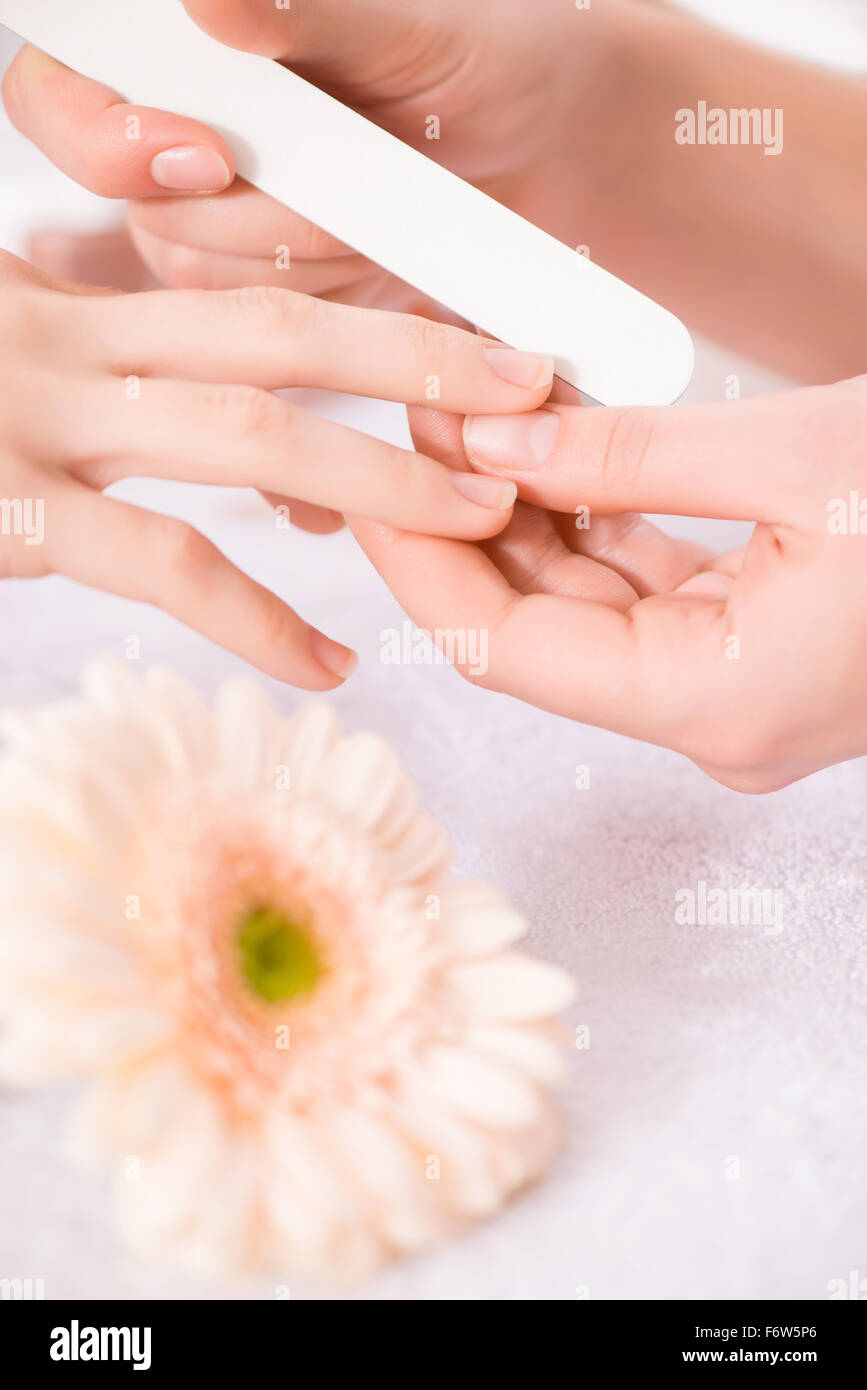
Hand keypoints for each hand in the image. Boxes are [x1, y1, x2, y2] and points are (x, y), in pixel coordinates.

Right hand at [0, 251, 553, 685]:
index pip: (240, 296)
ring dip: (383, 479)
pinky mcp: (14, 512)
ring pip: (250, 433)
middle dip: (417, 362)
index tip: (462, 340)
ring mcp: (39, 424)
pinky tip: (332, 667)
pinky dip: (258, 621)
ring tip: (487, 518)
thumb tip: (150, 357)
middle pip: (276, 338)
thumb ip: (74, 342)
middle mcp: (65, 346)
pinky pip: (165, 563)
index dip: (360, 313)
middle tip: (531, 386)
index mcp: (70, 306)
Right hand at [2, 0, 596, 306]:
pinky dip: (332, 313)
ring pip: (210, 288)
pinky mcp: (262, 299)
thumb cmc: (468, 58)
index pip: (62, 99)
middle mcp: (169, 144)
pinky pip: (261, 336)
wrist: (537, 151)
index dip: (112, 139)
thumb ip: (302, 7)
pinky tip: (374, 260)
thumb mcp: (396, 20)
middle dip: (264, 214)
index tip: (210, 155)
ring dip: (309, 263)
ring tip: (379, 214)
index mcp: (165, 53)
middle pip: (147, 214)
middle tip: (351, 179)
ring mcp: (211, 230)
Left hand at [352, 379, 866, 790]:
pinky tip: (560, 450)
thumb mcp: (798, 456)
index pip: (508, 655)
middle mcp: (717, 715)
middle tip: (428, 418)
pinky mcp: (758, 642)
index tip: (372, 483)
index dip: (422, 566)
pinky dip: (599, 520)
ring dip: (533, 514)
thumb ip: (630, 458)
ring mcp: (737, 684)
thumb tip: (501, 447)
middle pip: (538, 632)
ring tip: (486, 416)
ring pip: (588, 606)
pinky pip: (647, 588)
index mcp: (718, 703)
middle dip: (471, 524)